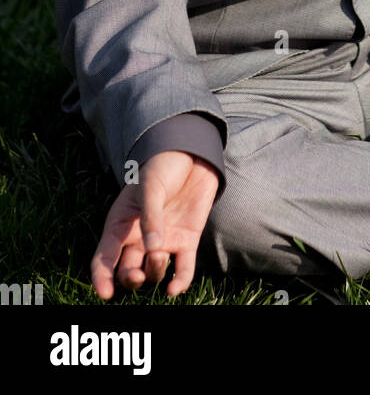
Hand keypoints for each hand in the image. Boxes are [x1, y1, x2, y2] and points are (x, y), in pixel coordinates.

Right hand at [91, 150, 219, 298]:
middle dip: (130, 279)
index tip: (105, 293)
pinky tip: (176, 290)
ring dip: (155, 272)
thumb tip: (154, 249)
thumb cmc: (161, 168)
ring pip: (154, 272)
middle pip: (128, 271)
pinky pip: (182, 270)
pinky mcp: (186, 241)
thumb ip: (151, 217)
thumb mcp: (151, 187)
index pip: (104, 258)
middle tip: (137, 275)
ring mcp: (163, 242)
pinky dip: (180, 282)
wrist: (191, 154)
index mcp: (121, 225)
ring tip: (160, 256)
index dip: (101, 278)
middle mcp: (139, 239)